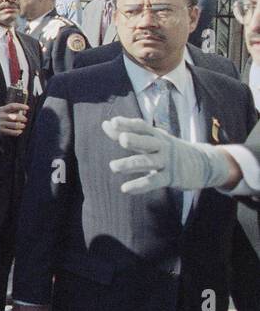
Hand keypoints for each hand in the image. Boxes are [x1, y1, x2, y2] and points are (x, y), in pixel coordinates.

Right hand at [0, 102, 28, 137]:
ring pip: (15, 125)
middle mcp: (1, 116)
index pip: (12, 106)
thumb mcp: (0, 111)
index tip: (27, 108)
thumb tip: (24, 111)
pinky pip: (11, 132)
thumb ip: (11, 110)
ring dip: (21, 125)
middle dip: (22, 118)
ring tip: (23, 126)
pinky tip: (20, 131)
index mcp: (1, 110)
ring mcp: (0, 124)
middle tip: (25, 119)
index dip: (21, 106)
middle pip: (15, 116)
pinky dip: (17, 132)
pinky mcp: (0, 131)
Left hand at [102, 116, 237, 192]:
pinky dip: (140, 185)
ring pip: (148, 162)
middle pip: (148, 142)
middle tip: (122, 139)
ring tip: (113, 166)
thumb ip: (128, 132)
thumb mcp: (152, 139)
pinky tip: (125, 188)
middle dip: (136, 140)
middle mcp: (162, 146)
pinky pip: (153, 181)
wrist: (205, 163)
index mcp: (157, 135)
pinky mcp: (171, 178)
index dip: (128, 124)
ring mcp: (167, 162)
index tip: (113, 122)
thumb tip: (105, 123)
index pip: (142, 127)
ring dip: (130, 164)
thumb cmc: (169, 149)